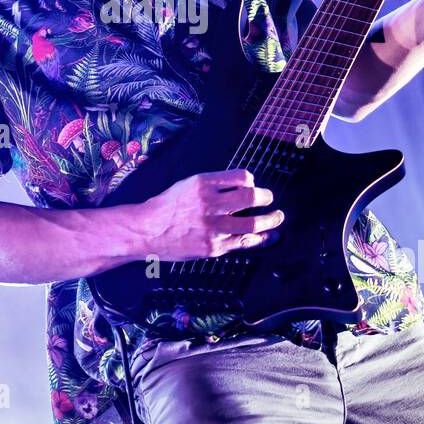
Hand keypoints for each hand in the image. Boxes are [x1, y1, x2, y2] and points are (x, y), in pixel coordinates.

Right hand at [134, 169, 282, 260]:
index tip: (253, 185)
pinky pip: (243, 242)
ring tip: (277, 217)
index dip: (252, 181)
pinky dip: (259, 238)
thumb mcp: (187, 184)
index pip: (242, 177)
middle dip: (266, 197)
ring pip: (253, 223)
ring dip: (271, 220)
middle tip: (269, 199)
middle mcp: (209, 203)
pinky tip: (265, 236)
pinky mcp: (213, 247)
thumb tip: (242, 185)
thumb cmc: (166, 206)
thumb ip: (213, 184)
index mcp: (203, 183)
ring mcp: (212, 227)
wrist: (146, 231)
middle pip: (252, 196)